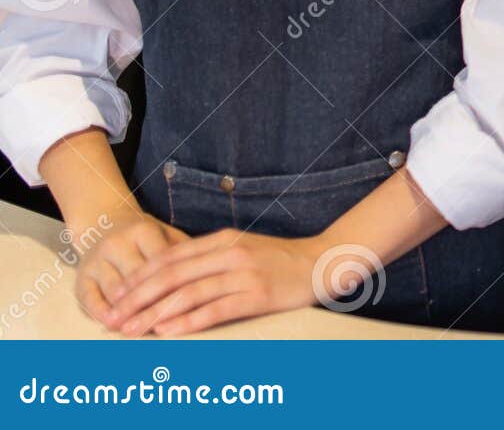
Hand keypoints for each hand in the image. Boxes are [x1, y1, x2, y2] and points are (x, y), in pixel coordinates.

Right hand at [71, 208, 187, 328]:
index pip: (162, 260)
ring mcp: (96, 260)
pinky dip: (101, 313)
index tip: (194, 300)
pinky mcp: (81, 276)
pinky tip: (114, 325)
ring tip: (142, 329)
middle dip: (154, 300)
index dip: (177, 282)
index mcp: (143, 230)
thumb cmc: (147, 237)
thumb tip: (207, 274)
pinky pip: (88, 297)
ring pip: (114, 289)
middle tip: (171, 321)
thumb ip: (186, 252)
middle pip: (137, 277)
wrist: (104, 223)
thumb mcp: (167, 234)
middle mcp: (117, 243)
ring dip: (128, 311)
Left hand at [101, 228, 323, 336]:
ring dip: (155, 314)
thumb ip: (211, 258)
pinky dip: (188, 321)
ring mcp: (244, 274)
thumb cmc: (280, 260)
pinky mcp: (258, 294)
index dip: (139, 277)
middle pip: (172, 276)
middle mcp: (229, 254)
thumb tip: (172, 277)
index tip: (115, 295)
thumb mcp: (243, 249)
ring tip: (132, 331)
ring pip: (188, 294)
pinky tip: (169, 332)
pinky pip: (215, 309)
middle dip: (137, 298)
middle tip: (113, 318)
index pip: (170, 257)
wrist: (322, 262)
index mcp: (222, 240)